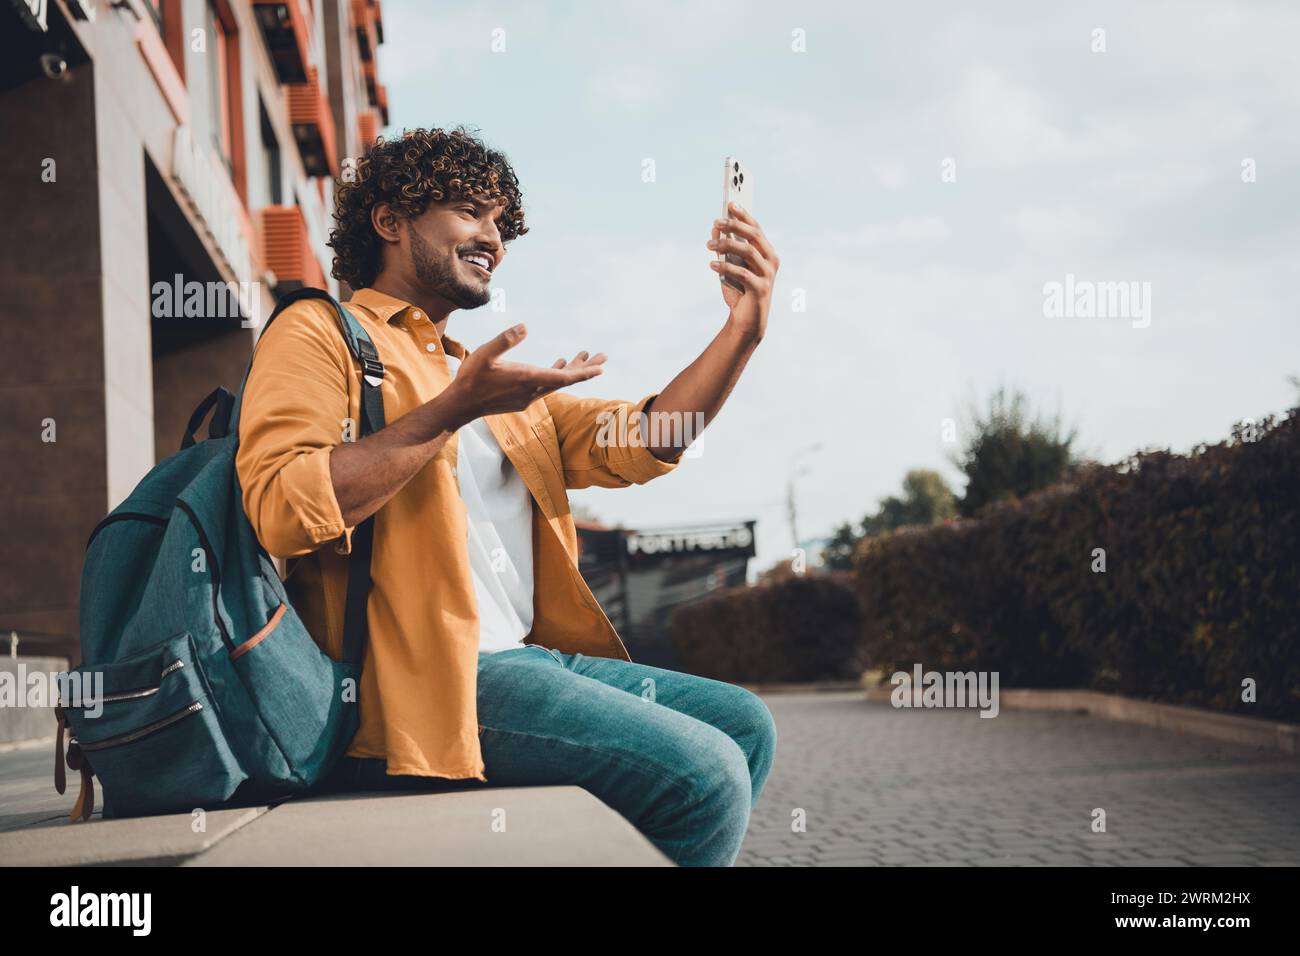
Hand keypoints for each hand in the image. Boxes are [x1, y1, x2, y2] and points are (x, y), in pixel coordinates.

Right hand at [442, 324, 606, 424]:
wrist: (462, 405)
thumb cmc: (472, 378)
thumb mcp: (485, 353)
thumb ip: (505, 340)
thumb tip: (525, 327)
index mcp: (528, 379)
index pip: (563, 377)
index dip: (584, 372)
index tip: (601, 366)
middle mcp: (532, 391)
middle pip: (566, 380)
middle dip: (585, 368)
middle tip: (603, 356)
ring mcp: (528, 397)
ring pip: (556, 382)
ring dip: (571, 369)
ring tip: (584, 355)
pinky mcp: (522, 399)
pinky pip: (546, 385)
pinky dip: (556, 373)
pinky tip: (558, 363)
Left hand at [707, 201, 778, 342]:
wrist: (747, 321)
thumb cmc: (739, 291)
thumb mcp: (728, 266)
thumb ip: (724, 248)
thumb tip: (715, 228)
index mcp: (766, 252)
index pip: (756, 229)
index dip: (744, 215)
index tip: (730, 202)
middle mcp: (771, 260)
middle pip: (754, 236)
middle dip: (735, 226)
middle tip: (716, 222)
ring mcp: (768, 274)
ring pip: (748, 252)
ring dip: (727, 245)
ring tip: (709, 245)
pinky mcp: (761, 289)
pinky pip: (743, 273)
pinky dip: (726, 267)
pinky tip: (712, 265)